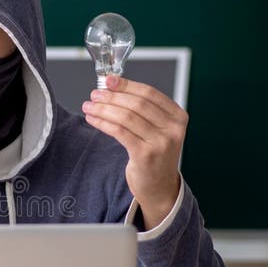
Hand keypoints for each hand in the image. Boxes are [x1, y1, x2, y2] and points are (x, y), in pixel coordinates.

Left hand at [82, 75, 187, 229]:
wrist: (159, 186)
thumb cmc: (154, 154)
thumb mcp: (157, 129)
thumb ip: (143, 110)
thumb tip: (113, 86)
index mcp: (178, 116)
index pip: (149, 93)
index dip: (127, 84)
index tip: (108, 80)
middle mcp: (173, 129)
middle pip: (137, 104)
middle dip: (112, 96)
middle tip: (95, 94)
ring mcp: (160, 143)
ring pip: (126, 117)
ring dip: (103, 109)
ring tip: (89, 106)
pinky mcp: (145, 155)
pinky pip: (119, 132)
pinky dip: (103, 123)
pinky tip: (92, 119)